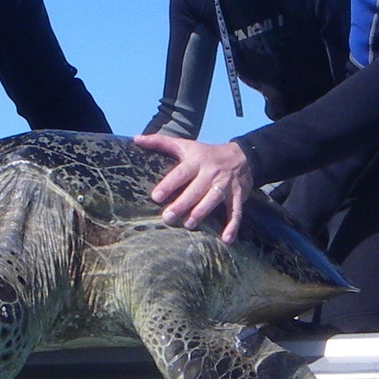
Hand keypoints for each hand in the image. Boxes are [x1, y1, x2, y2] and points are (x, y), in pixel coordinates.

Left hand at [132, 134, 252, 243]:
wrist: (242, 155)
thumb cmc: (206, 153)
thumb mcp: (185, 145)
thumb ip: (160, 142)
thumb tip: (136, 139)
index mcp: (196, 160)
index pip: (181, 173)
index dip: (169, 184)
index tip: (156, 197)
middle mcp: (211, 172)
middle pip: (196, 189)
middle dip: (182, 204)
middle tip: (168, 218)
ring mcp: (226, 184)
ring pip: (213, 198)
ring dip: (202, 212)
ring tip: (189, 224)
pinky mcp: (238, 195)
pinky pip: (236, 211)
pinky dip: (232, 225)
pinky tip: (226, 239)